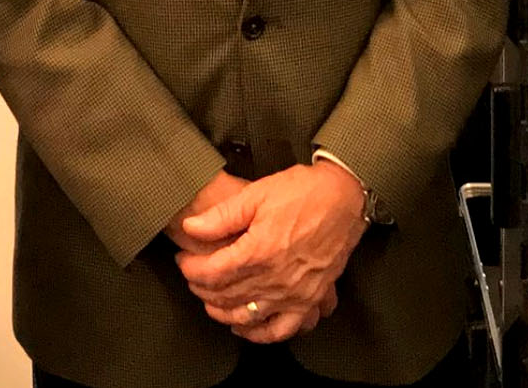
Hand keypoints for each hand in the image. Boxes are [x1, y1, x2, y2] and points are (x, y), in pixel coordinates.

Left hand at [174, 161, 365, 340]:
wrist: (344, 198)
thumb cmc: (304, 193)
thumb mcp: (257, 193)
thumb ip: (222, 215)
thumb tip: (192, 228)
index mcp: (259, 252)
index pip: (213, 273)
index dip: (191, 269)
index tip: (184, 260)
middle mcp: (275, 279)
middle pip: (226, 296)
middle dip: (202, 288)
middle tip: (193, 276)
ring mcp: (294, 294)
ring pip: (248, 316)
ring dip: (223, 312)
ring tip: (211, 300)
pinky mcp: (309, 299)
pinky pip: (282, 329)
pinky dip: (260, 334)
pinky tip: (246, 326)